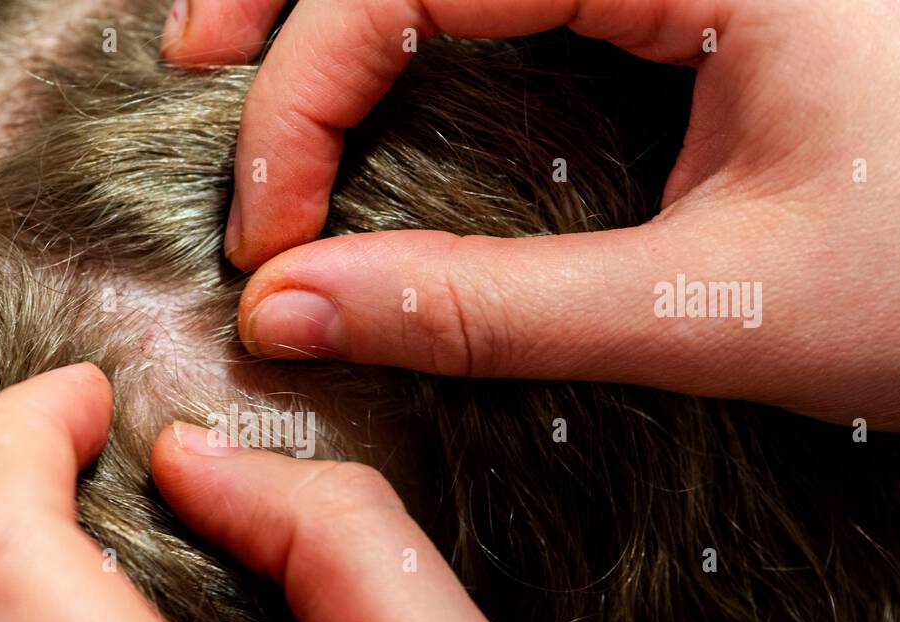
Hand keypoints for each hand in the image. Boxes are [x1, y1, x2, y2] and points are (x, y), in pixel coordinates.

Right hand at [163, 0, 899, 429]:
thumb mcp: (706, 311)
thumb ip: (489, 309)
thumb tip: (296, 311)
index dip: (308, 99)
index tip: (266, 235)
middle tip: (194, 64)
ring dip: (353, 0)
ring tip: (244, 53)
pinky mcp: (701, 3)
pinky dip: (429, 26)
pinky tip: (379, 73)